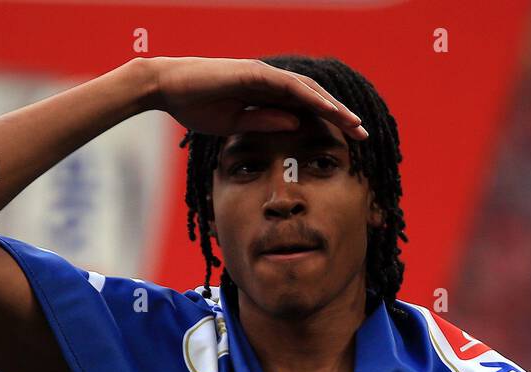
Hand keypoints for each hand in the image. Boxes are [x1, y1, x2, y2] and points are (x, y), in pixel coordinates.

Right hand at [143, 56, 367, 140]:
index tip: (347, 140)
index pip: (304, 108)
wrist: (166, 88)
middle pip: (313, 98)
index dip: (327, 122)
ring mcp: (264, 74)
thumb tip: (296, 123)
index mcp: (264, 94)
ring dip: (333, 107)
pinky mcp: (255, 73)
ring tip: (354, 124)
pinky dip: (311, 98)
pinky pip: (290, 86)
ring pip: (308, 90)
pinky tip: (328, 110)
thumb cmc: (195, 106)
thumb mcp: (235, 124)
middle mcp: (269, 81)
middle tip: (363, 134)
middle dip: (339, 116)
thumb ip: (265, 122)